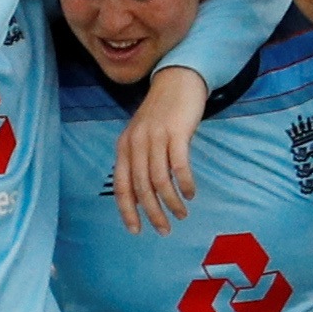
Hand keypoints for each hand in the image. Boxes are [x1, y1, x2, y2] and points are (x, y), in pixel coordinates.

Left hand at [115, 67, 206, 234]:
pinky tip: (191, 193)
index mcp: (124, 146)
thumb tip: (143, 196)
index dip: (127, 211)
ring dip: (171, 202)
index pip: (122, 186)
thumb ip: (139, 161)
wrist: (177, 80)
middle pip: (141, 187)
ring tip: (181, 214)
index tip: (136, 231)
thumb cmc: (161, 113)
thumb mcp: (142, 136)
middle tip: (165, 229)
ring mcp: (156, 137)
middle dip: (153, 213)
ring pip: (160, 180)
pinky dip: (185, 183)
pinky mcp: (176, 132)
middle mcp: (136, 143)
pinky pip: (179, 166)